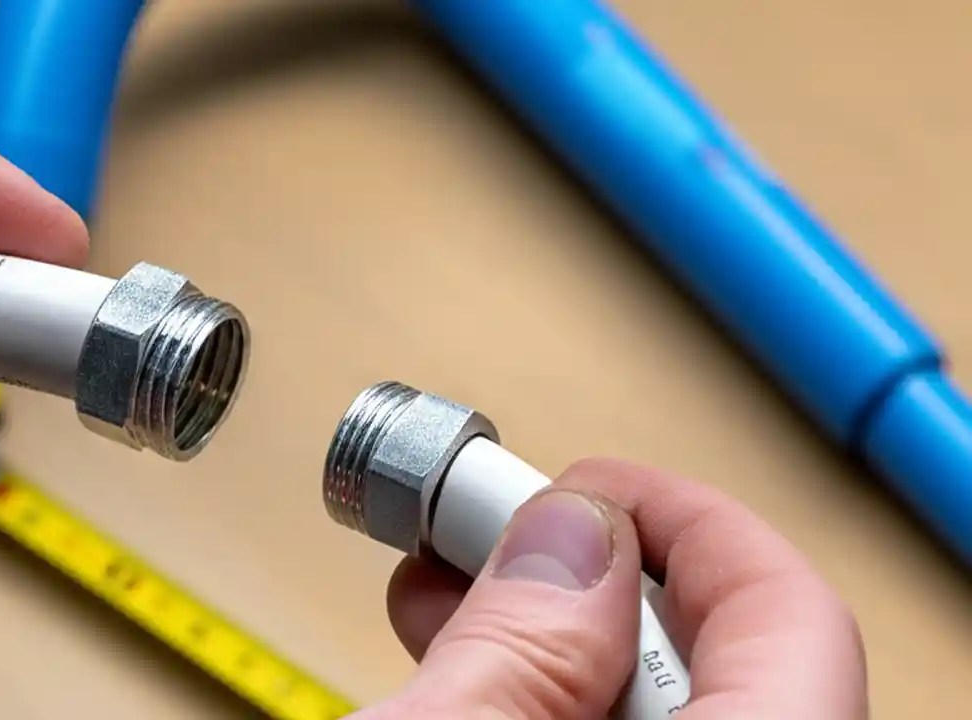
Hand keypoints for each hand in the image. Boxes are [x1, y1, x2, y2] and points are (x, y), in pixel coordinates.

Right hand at [365, 459, 867, 718]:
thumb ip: (518, 650)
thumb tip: (567, 538)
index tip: (585, 484)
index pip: (790, 618)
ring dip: (543, 638)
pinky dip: (533, 702)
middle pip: (714, 656)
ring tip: (442, 601)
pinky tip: (456, 674)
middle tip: (488, 532)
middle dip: (585, 574)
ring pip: (650, 708)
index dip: (686, 521)